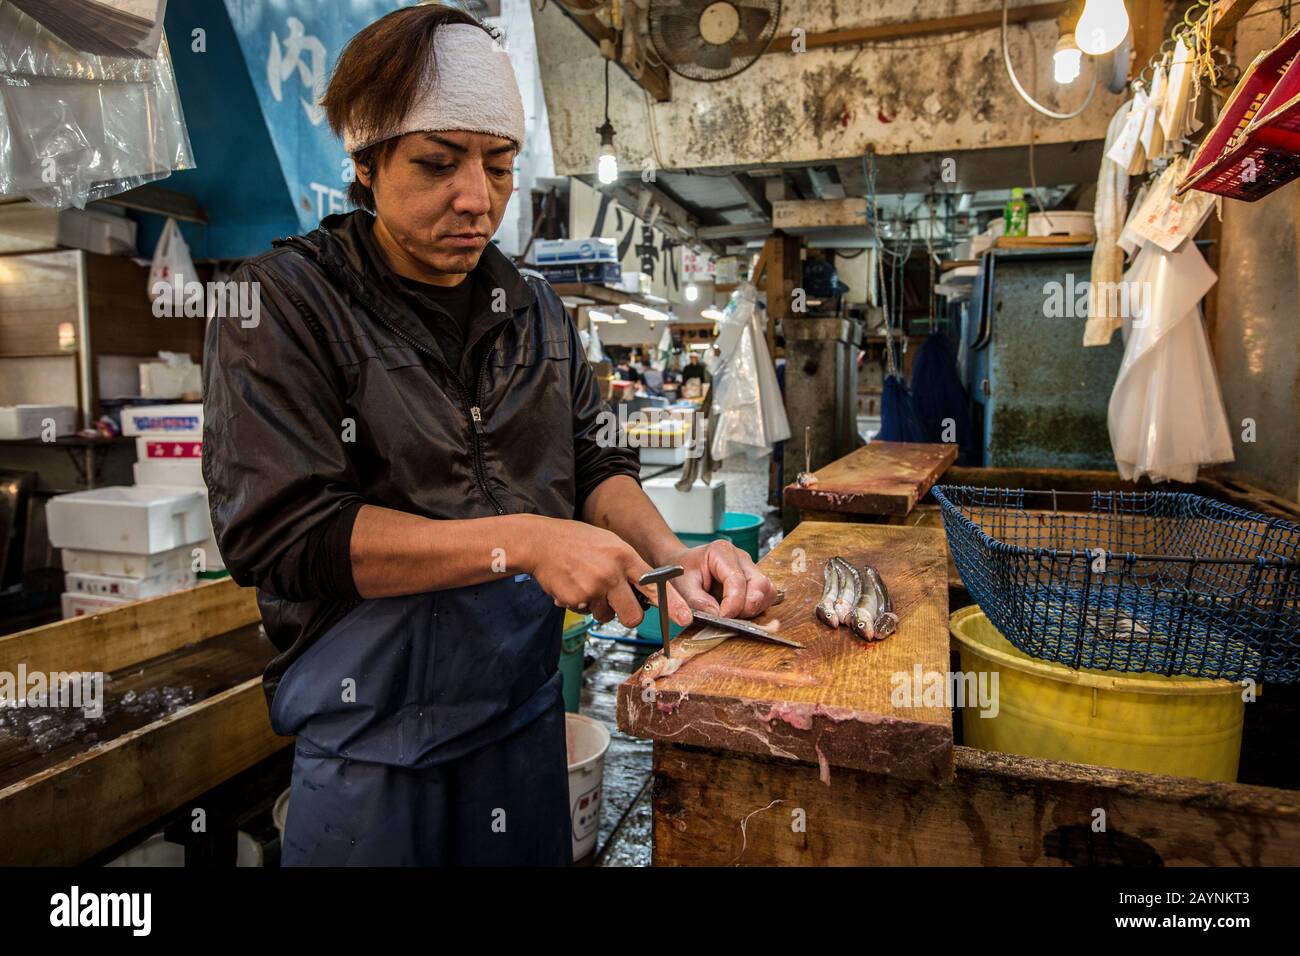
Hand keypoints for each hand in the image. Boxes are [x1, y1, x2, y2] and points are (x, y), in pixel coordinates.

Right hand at [521, 517, 692, 627]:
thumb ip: (629, 566)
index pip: (654, 585)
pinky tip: (572, 584)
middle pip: (633, 615)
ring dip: (598, 607)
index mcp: (624, 556)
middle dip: (627, 616)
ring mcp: (593, 587)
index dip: (672, 604)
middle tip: (617, 605)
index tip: (685, 618)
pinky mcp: (575, 599)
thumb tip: (646, 590)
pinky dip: (579, 603)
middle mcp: (612, 573)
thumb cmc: (576, 542)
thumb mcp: (610, 543)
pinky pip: (585, 612)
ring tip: (586, 583)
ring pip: (606, 616)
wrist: (540, 541)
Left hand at [661, 539, 774, 618]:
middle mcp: (741, 558)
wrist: (683, 565)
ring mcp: (750, 568)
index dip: (733, 603)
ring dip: (755, 608)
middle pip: (760, 583)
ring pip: (767, 590)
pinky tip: (739, 611)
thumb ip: (698, 601)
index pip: (737, 580)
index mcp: (722, 552)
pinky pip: (766, 596)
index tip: (723, 617)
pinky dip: (757, 608)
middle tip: (730, 617)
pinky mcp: (754, 580)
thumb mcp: (683, 586)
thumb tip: (717, 616)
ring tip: (734, 614)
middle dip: (747, 606)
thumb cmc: (683, 572)